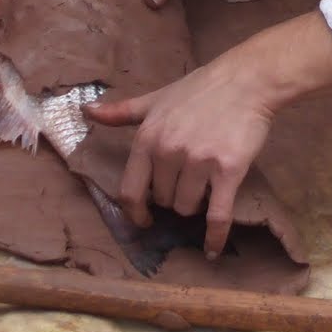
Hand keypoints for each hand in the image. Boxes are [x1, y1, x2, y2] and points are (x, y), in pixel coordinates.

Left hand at [91, 55, 274, 257]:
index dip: (134, 212)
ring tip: (204, 188)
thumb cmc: (199, 89)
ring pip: (186, 207)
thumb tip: (86, 111)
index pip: (130, 191)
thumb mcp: (156, 99)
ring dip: (193, 205)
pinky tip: (212, 250)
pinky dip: (215, 237)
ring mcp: (198, 162)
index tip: (142, 219)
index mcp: (147, 138)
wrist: (245, 80)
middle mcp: (168, 152)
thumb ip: (122, 112)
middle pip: (162, 201)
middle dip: (172, 197)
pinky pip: (217, 215)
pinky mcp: (227, 170)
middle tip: (186, 181)